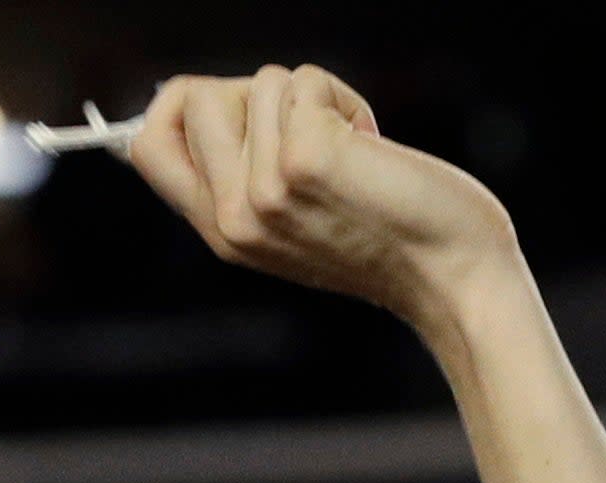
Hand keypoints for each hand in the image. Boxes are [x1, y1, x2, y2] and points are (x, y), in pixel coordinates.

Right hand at [123, 67, 513, 324]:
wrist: (459, 279)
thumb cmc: (395, 240)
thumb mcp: (297, 219)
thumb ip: (243, 176)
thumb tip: (202, 101)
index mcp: (223, 233)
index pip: (145, 146)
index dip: (179, 109)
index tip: (241, 116)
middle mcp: (234, 217)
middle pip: (190, 97)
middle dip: (254, 96)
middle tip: (312, 137)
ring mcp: (266, 190)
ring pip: (256, 83)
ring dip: (311, 100)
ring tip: (354, 153)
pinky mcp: (305, 161)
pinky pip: (303, 80)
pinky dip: (345, 98)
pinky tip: (374, 148)